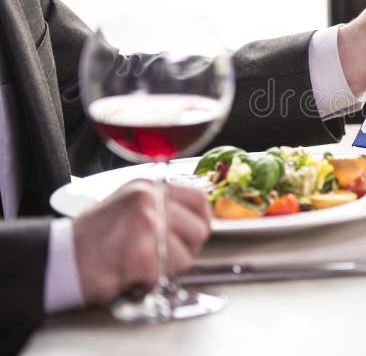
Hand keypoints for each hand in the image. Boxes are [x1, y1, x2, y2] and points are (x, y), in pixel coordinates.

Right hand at [72, 180, 210, 304]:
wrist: (57, 258)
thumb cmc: (91, 238)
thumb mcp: (129, 206)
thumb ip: (162, 207)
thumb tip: (195, 221)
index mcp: (149, 187)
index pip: (199, 199)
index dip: (201, 221)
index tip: (193, 236)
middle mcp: (150, 200)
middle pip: (198, 231)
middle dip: (185, 251)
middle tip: (162, 257)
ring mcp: (146, 225)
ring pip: (184, 258)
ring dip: (164, 270)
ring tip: (138, 266)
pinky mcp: (140, 254)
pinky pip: (161, 278)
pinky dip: (145, 285)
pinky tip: (127, 277)